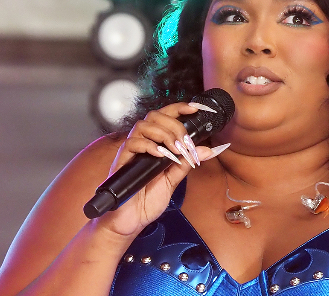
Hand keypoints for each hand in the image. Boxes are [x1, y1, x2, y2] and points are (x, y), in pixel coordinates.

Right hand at [94, 102, 224, 237]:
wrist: (130, 221)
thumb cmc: (147, 200)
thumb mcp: (173, 180)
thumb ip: (187, 163)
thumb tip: (207, 150)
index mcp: (155, 144)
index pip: (165, 117)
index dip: (179, 108)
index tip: (195, 108)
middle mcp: (142, 143)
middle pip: (155, 116)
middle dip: (175, 126)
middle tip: (185, 144)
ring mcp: (131, 151)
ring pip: (143, 125)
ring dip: (164, 134)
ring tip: (174, 150)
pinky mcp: (121, 161)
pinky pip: (132, 143)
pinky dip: (149, 146)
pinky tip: (160, 155)